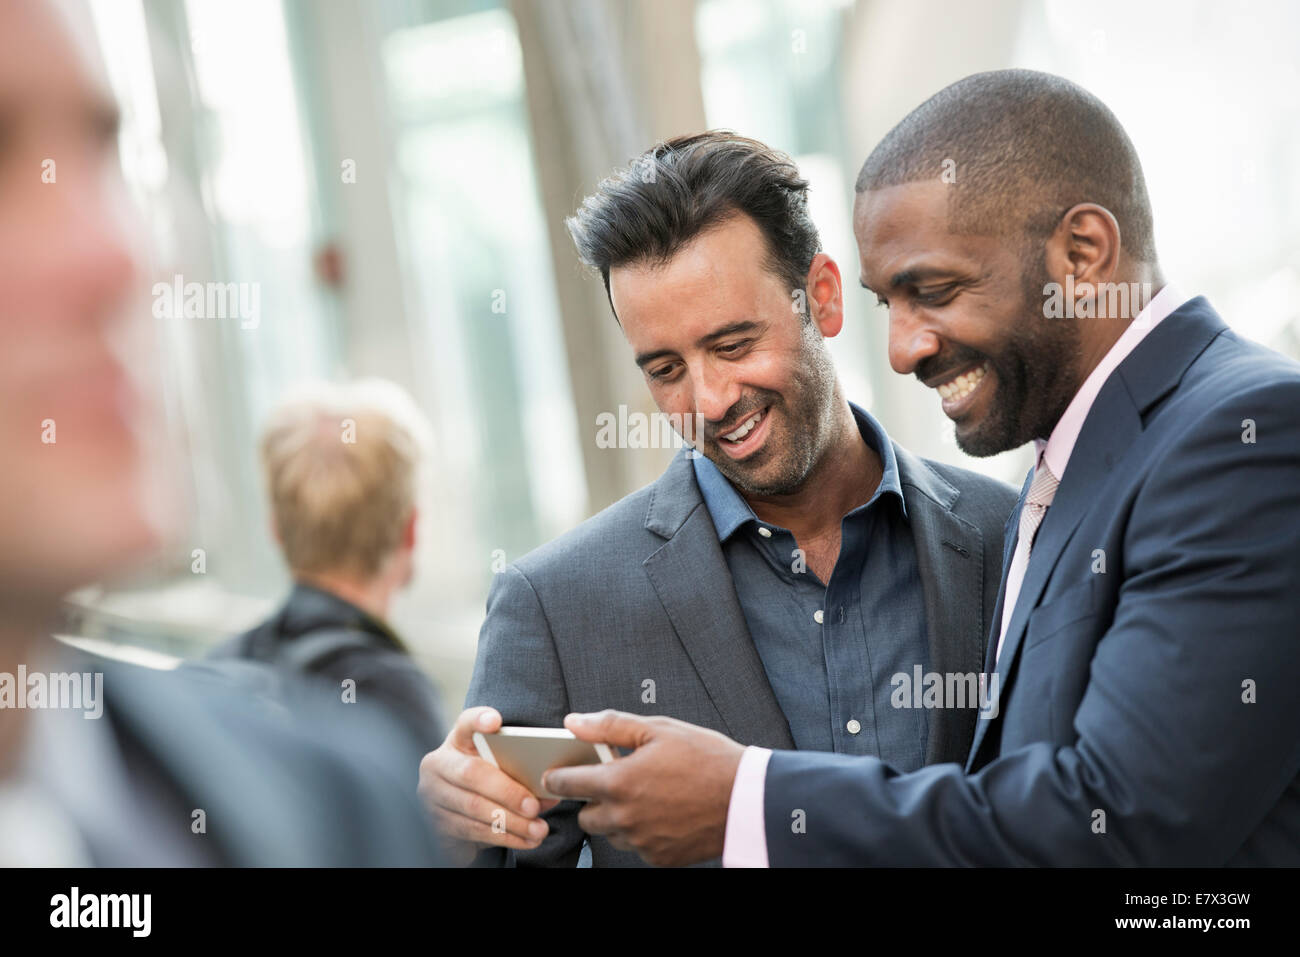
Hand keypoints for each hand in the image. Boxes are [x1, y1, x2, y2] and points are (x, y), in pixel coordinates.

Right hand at [417, 706, 558, 862]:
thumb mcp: (500, 772)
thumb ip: (522, 775)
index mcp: (457, 742)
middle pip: (472, 773)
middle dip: (507, 792)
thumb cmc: (487, 784)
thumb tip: (549, 794)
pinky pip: (472, 831)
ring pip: (474, 808)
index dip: (478, 720)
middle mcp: (438, 765)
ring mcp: (431, 796)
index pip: (465, 723)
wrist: (459, 816)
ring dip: (511, 822)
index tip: (495, 721)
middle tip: (534, 806)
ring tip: (538, 830)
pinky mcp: (435, 824)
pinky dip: (503, 837)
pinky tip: (524, 840)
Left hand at [542, 710, 744, 866]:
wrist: (747, 799)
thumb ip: (610, 726)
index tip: (556, 774)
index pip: (566, 784)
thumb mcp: (659, 730)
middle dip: (593, 800)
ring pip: (611, 833)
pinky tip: (664, 813)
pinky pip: (637, 846)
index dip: (558, 777)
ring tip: (647, 796)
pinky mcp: (659, 858)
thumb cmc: (706, 758)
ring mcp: (641, 842)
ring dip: (618, 818)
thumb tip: (573, 722)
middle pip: (585, 816)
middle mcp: (624, 818)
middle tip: (616, 783)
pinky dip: (643, 833)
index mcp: (619, 782)